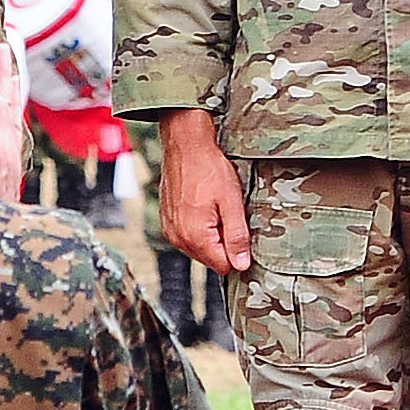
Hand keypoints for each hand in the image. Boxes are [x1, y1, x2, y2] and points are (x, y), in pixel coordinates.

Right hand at [157, 108, 251, 274]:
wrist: (185, 144)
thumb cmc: (208, 167)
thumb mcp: (232, 201)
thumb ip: (237, 237)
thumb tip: (241, 265)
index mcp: (194, 236)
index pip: (224, 266)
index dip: (237, 251)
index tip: (240, 230)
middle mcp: (178, 237)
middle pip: (211, 259)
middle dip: (224, 242)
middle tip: (228, 213)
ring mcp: (170, 230)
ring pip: (200, 248)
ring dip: (211, 234)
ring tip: (215, 206)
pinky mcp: (167, 222)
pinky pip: (188, 236)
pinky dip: (199, 227)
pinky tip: (203, 205)